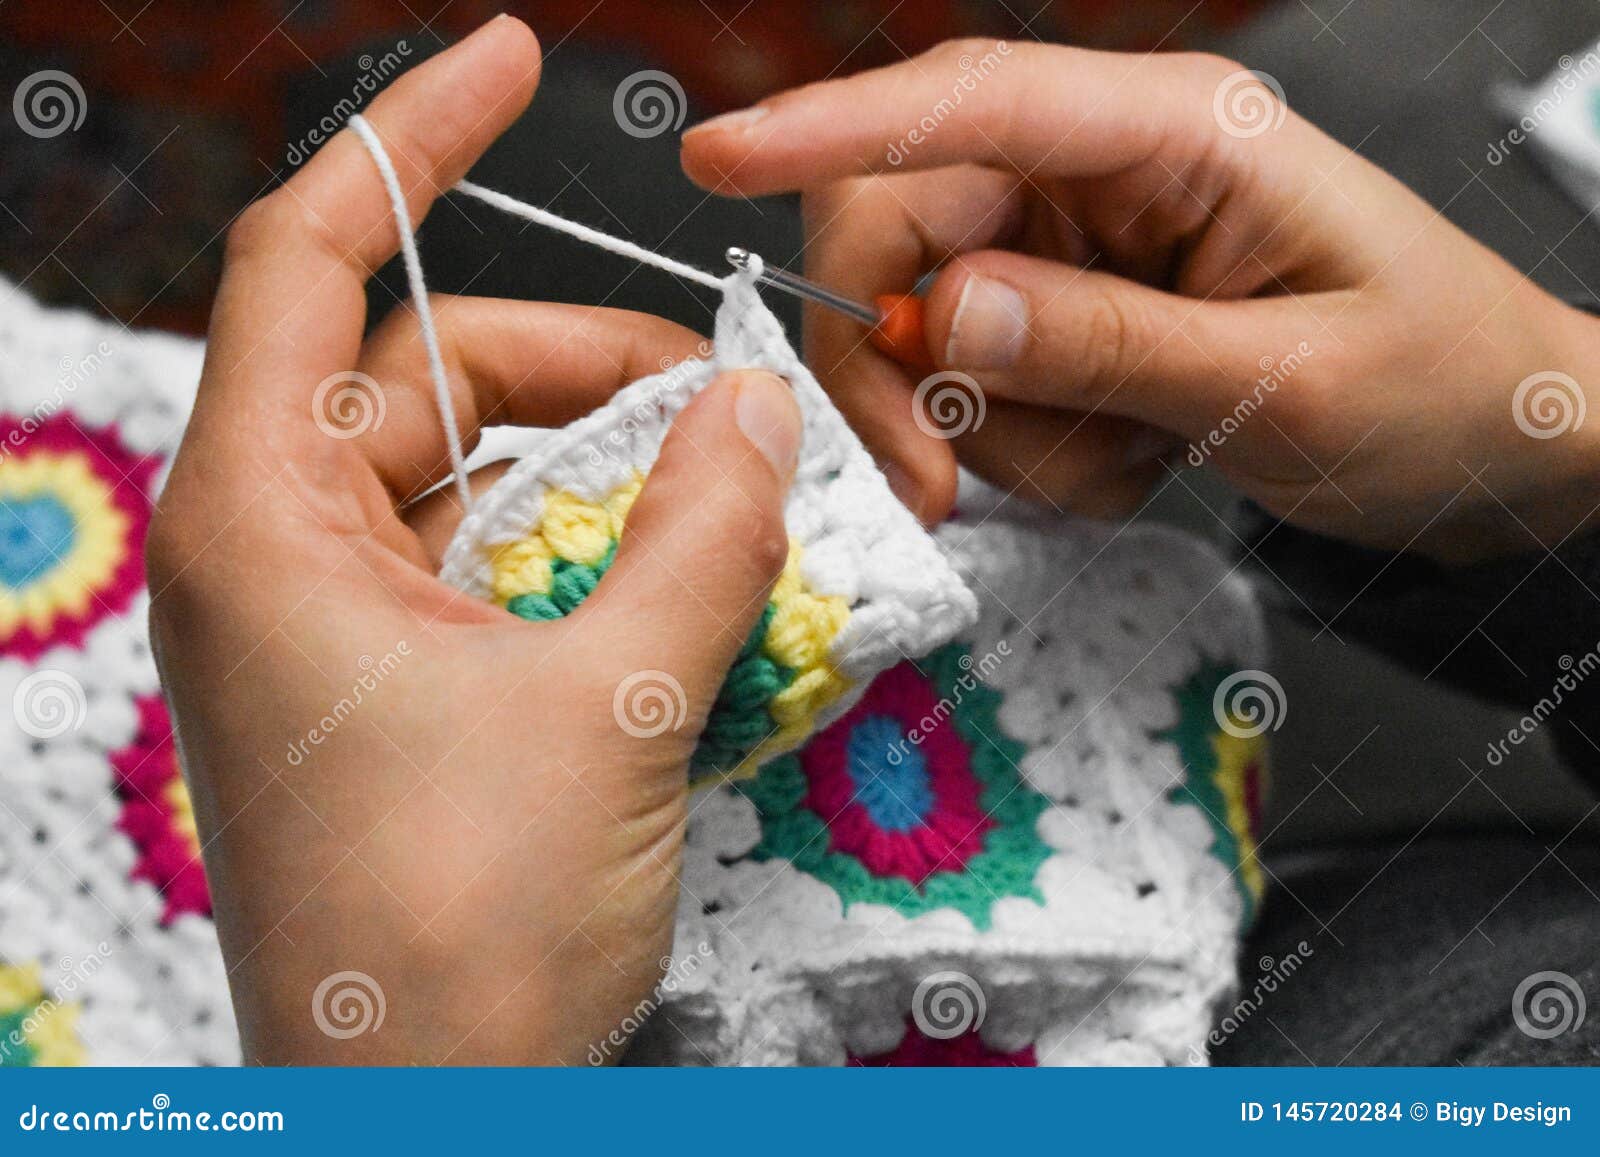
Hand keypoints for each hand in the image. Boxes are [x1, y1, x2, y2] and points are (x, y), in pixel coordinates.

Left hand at [148, 17, 800, 1063]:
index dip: (412, 141)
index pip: (311, 260)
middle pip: (430, 375)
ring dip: (608, 469)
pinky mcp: (397, 689)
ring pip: (478, 476)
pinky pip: (500, 566)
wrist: (422, 1122)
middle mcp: (278, 555)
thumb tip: (765, 409)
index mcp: (262, 524)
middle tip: (728, 394)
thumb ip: (701, 537)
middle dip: (586, 363)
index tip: (513, 58)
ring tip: (735, 489)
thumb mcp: (610, 709)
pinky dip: (595, 552)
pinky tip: (693, 573)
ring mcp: (336, 627)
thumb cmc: (457, 934)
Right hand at [682, 40, 1599, 562]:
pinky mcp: (1068, 315)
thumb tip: (947, 313)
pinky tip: (1128, 456)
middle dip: (903, 360)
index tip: (716, 159)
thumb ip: (1109, 344)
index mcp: (1175, 131)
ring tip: (1126, 459)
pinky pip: (976, 385)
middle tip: (943, 477)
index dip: (827, 127)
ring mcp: (1078, 244)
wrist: (1494, 447)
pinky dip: (1026, 449)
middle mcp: (1104, 169)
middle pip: (904, 225)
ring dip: (997, 429)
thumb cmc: (1438, 386)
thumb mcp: (1286, 382)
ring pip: (930, 328)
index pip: (969, 99)